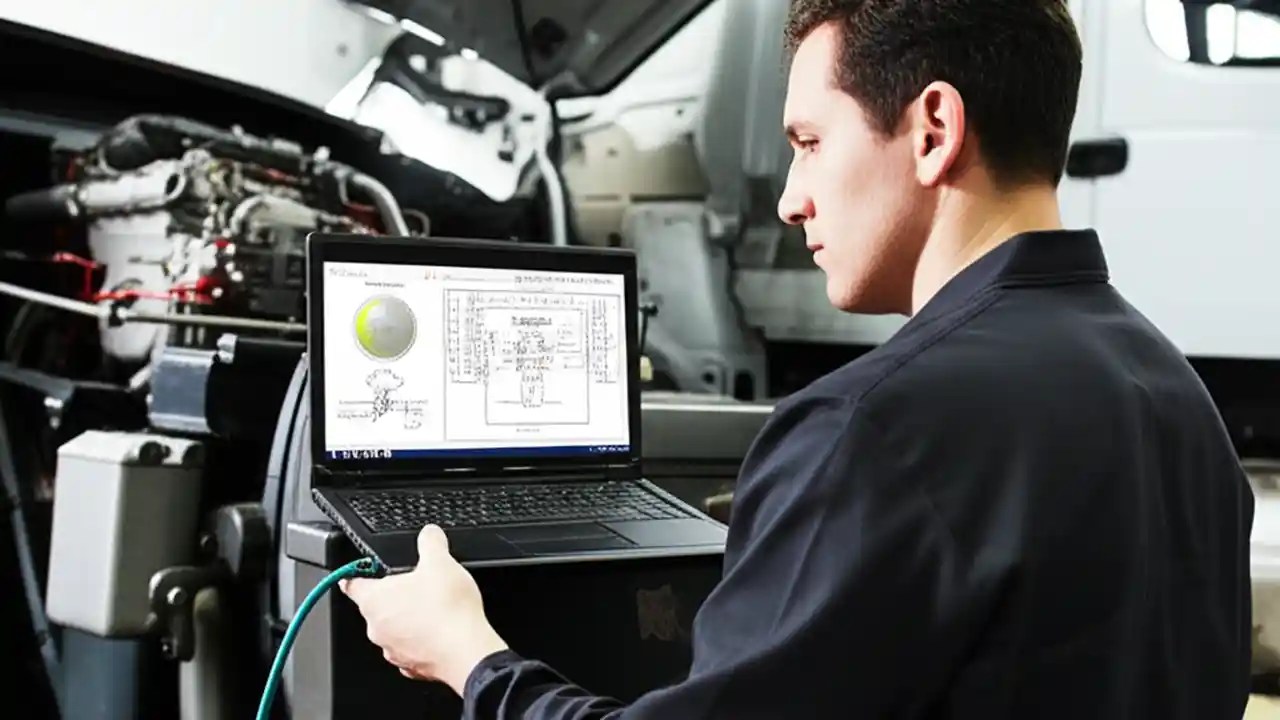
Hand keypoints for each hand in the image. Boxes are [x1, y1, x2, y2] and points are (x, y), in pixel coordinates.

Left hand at [340, 525, 508, 693]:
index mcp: (374, 599)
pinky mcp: (411, 666)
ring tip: (435, 611)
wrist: (466, 651)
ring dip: (409, 620)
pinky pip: (411, 648)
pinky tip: (441, 632)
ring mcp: (392, 650)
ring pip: (394, 629)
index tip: (358, 572)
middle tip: (419, 587)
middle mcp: (376, 628)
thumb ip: (430, 542)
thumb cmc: (447, 610)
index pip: (352, 584)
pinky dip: (422, 641)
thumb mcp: (441, 561)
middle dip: (395, 596)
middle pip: (377, 606)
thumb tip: (430, 533)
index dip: (355, 574)